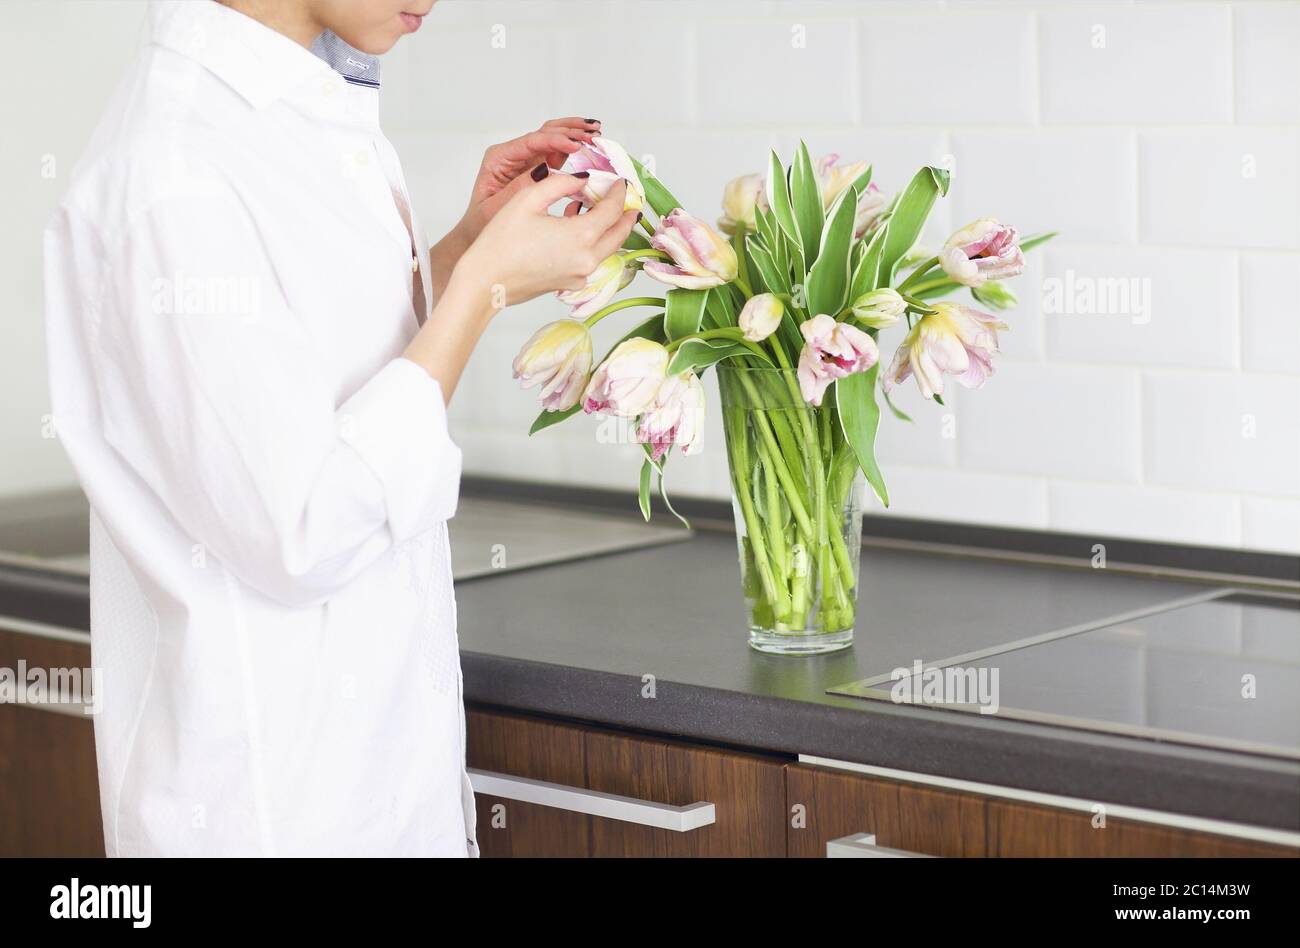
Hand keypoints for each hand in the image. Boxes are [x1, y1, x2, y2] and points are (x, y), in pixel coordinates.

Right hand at [453, 174, 637, 308]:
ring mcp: (580, 275)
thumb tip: (581, 180)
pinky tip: (575, 227)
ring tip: (596, 209)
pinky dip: (592, 242)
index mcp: (581, 236)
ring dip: (607, 228)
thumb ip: (561, 183)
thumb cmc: (501, 242)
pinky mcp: (570, 284)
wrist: (486, 281)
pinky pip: (591, 259)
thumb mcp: (529, 199)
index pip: (613, 210)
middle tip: (625, 199)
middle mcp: (587, 260)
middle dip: (625, 214)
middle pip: (619, 234)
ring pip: (607, 248)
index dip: (618, 193)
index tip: (619, 182)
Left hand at [459, 117, 601, 240]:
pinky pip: (558, 152)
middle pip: (545, 133)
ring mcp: (527, 160)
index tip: (575, 146)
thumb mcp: (498, 207)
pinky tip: (589, 144)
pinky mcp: (537, 168)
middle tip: (592, 135)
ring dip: (574, 133)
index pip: (531, 142)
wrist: (478, 236)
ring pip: (553, 137)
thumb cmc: (482, 224)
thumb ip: (522, 187)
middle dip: (569, 131)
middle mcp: (514, 155)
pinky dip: (574, 147)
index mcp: (500, 159)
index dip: (555, 140)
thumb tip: (548, 170)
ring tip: (595, 131)